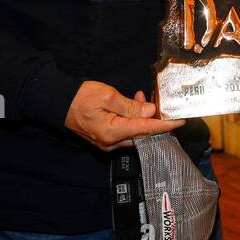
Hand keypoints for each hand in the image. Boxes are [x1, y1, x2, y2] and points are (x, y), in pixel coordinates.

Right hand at [64, 81, 182, 149]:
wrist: (58, 102)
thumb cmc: (80, 97)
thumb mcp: (107, 96)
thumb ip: (130, 107)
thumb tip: (150, 112)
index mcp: (113, 132)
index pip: (146, 129)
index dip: (166, 125)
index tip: (181, 121)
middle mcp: (111, 143)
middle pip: (142, 134)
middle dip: (154, 119)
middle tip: (159, 102)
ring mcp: (106, 143)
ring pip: (134, 133)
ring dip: (142, 117)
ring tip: (142, 98)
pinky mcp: (104, 138)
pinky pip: (124, 132)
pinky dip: (132, 120)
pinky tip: (133, 105)